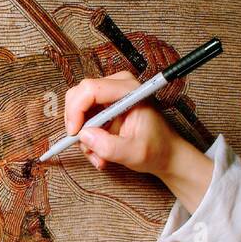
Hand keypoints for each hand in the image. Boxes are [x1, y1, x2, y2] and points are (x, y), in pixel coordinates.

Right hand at [63, 71, 184, 175]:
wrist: (165, 152)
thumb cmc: (156, 148)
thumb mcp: (132, 152)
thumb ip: (108, 146)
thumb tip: (84, 136)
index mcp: (129, 90)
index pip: (90, 89)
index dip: (76, 111)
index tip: (75, 134)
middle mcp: (118, 86)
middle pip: (78, 95)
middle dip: (77, 124)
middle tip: (87, 146)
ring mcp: (110, 94)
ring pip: (77, 108)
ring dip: (83, 135)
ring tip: (99, 154)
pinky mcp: (105, 105)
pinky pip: (83, 116)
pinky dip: (86, 136)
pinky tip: (99, 149)